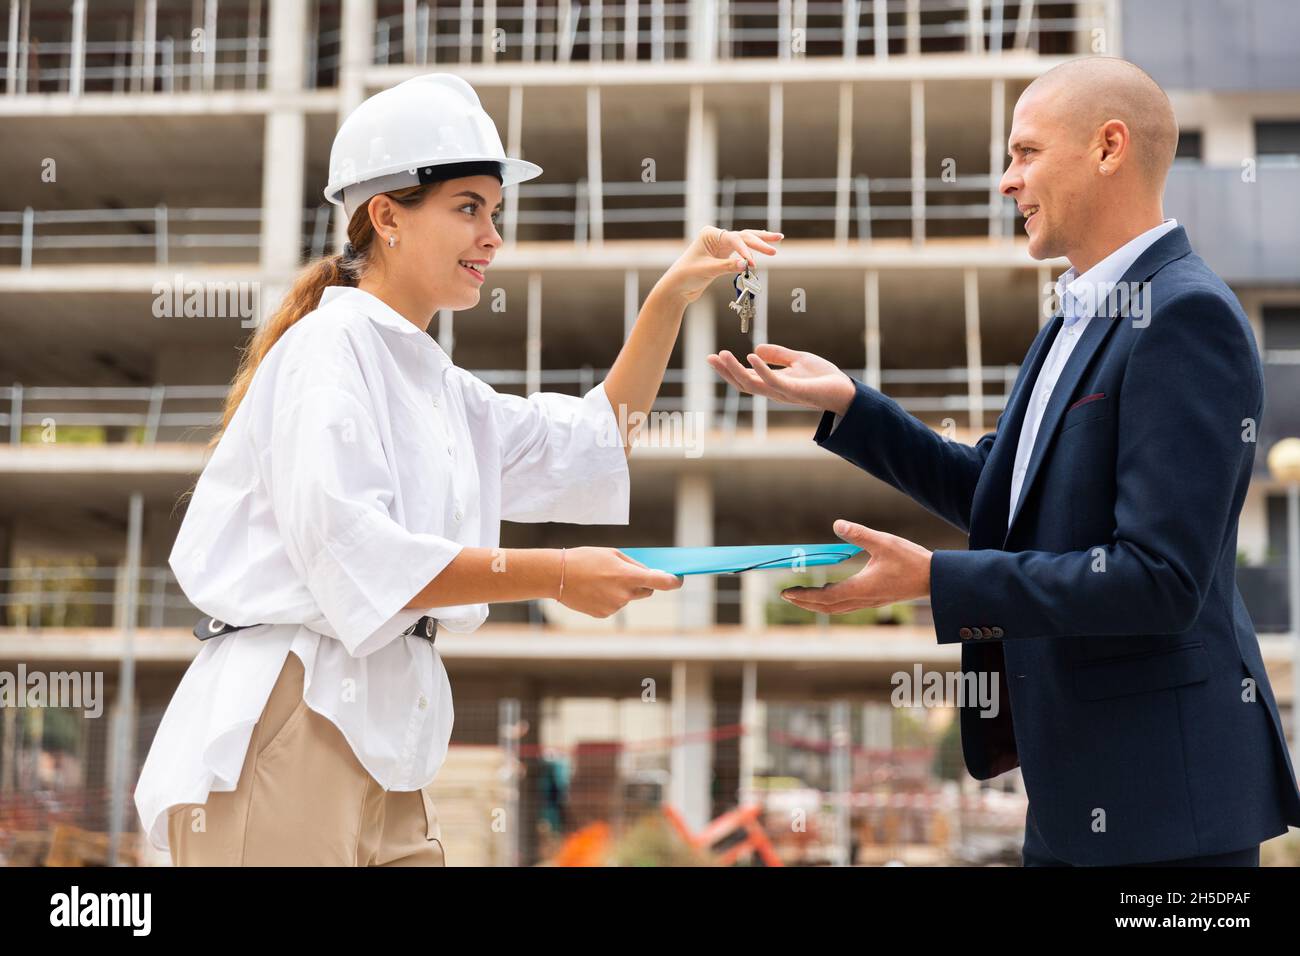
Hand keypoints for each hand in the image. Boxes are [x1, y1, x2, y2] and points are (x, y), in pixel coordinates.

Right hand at [559, 547, 682, 617]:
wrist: (558, 576)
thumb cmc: (585, 559)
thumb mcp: (612, 554)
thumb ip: (634, 565)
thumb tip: (650, 573)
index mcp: (628, 576)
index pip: (661, 582)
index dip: (674, 581)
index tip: (679, 579)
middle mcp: (624, 594)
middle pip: (647, 591)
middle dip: (644, 583)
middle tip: (629, 574)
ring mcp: (614, 607)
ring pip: (628, 598)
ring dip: (623, 590)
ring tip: (602, 579)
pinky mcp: (604, 614)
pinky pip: (615, 606)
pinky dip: (610, 598)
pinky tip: (595, 590)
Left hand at [658, 227, 782, 304]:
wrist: (677, 288)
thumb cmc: (686, 276)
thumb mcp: (707, 270)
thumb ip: (726, 266)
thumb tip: (746, 264)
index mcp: (709, 234)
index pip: (734, 239)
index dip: (745, 251)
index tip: (752, 264)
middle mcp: (716, 237)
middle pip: (743, 236)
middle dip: (760, 242)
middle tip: (775, 249)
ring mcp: (721, 246)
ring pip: (745, 241)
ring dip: (760, 241)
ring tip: (778, 238)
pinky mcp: (724, 256)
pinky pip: (742, 251)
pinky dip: (753, 251)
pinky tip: (766, 246)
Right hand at [708, 343, 856, 415]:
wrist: (846, 391)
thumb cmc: (823, 378)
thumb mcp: (798, 360)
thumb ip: (778, 355)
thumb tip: (755, 347)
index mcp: (773, 383)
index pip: (746, 377)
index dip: (729, 369)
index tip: (714, 356)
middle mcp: (774, 391)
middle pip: (743, 383)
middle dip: (726, 371)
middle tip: (711, 357)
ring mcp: (782, 392)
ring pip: (752, 384)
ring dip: (735, 370)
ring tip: (723, 355)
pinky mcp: (795, 391)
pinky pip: (773, 381)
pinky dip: (761, 369)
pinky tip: (751, 355)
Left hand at [781, 520, 931, 613]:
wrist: (935, 579)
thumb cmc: (911, 560)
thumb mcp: (884, 542)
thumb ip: (859, 534)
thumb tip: (836, 525)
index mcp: (862, 588)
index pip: (825, 597)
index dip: (804, 595)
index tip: (787, 592)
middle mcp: (863, 599)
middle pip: (826, 607)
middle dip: (805, 602)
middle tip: (787, 595)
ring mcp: (870, 602)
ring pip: (836, 608)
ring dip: (817, 604)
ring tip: (802, 596)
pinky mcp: (875, 600)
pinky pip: (846, 605)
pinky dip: (831, 602)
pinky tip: (829, 593)